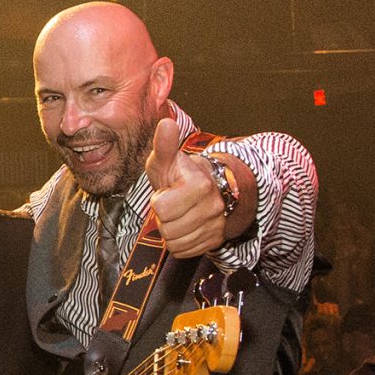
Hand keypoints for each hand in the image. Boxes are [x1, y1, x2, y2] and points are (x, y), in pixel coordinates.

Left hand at [146, 121, 231, 258]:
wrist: (208, 188)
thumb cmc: (180, 174)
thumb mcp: (167, 159)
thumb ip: (164, 144)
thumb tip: (166, 123)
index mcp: (200, 185)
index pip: (162, 208)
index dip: (158, 200)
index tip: (167, 191)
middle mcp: (212, 206)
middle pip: (168, 228)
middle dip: (164, 217)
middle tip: (172, 204)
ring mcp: (216, 225)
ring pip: (176, 242)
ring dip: (171, 230)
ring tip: (178, 214)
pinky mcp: (215, 239)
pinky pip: (185, 251)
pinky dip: (180, 242)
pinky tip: (184, 226)